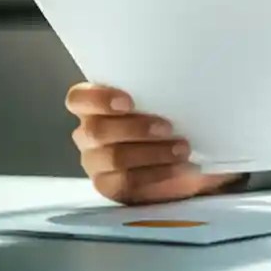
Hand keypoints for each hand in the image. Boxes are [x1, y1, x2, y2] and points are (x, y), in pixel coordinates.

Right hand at [66, 83, 244, 204]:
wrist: (191, 161)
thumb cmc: (173, 124)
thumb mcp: (168, 105)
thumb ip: (161, 94)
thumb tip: (184, 83)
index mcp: (95, 107)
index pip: (79, 99)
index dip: (98, 99)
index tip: (127, 102)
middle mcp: (89, 134)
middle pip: (96, 130)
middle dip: (135, 128)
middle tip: (168, 128)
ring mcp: (96, 163)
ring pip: (114, 157)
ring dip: (152, 152)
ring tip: (182, 149)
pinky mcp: (110, 187)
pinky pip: (128, 182)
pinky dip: (158, 174)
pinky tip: (180, 168)